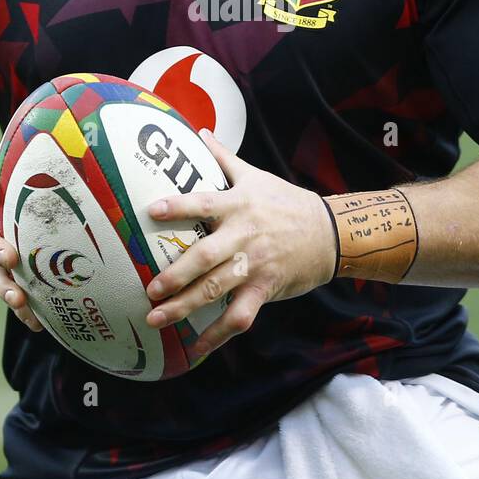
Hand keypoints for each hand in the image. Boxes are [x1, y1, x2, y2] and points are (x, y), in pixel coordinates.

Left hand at [144, 128, 336, 357]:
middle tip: (149, 288)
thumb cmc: (286, 202)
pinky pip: (239, 316)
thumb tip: (201, 131)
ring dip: (185, 307)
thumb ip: (224, 158)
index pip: (204, 203)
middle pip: (206, 257)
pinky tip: (196, 347)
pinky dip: (217, 334)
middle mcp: (244, 236)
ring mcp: (255, 265)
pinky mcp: (265, 289)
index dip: (178, 206)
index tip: (151, 211)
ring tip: (156, 318)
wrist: (329, 233)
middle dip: (175, 275)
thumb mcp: (256, 176)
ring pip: (217, 290)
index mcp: (239, 205)